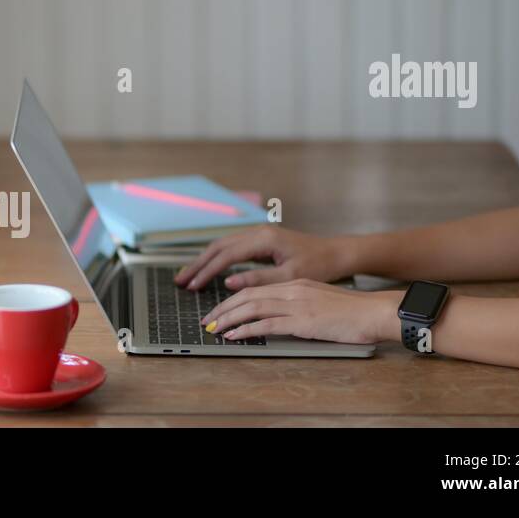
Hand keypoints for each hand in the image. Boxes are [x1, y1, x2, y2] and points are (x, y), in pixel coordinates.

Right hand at [173, 226, 359, 290]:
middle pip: (218, 246)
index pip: (226, 255)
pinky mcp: (261, 240)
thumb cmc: (319, 265)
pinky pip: (231, 247)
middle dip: (198, 264)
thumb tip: (228, 282)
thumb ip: (258, 279)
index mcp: (264, 239)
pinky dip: (216, 258)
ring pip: (222, 245)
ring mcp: (259, 234)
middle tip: (180, 281)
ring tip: (188, 276)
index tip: (193, 286)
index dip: (206, 271)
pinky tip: (208, 269)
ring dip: (204, 261)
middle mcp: (258, 232)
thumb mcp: (289, 277)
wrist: (337, 253)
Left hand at [200, 279, 400, 344]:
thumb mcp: (319, 301)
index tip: (219, 311)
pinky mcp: (304, 320)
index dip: (233, 300)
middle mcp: (293, 290)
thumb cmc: (353, 311)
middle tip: (207, 321)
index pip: (256, 289)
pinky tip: (234, 335)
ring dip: (228, 318)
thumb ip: (298, 303)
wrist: (377, 312)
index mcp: (296, 284)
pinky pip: (267, 324)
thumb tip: (278, 315)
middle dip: (223, 308)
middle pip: (248, 295)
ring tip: (213, 329)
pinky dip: (246, 329)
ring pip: (252, 307)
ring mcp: (298, 304)